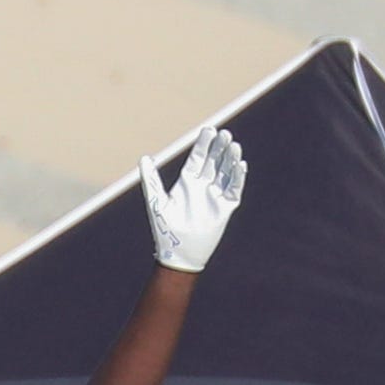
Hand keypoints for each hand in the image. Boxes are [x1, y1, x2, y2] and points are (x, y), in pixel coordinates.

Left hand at [140, 126, 247, 272]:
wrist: (179, 254)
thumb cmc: (164, 229)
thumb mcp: (156, 201)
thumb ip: (151, 179)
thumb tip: (144, 158)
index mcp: (186, 182)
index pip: (198, 158)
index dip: (204, 144)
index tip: (210, 130)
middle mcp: (201, 186)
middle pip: (214, 161)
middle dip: (220, 147)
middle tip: (225, 133)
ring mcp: (214, 196)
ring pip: (225, 172)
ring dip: (230, 159)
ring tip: (234, 145)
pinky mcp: (225, 208)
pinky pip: (234, 189)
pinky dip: (238, 177)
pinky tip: (240, 165)